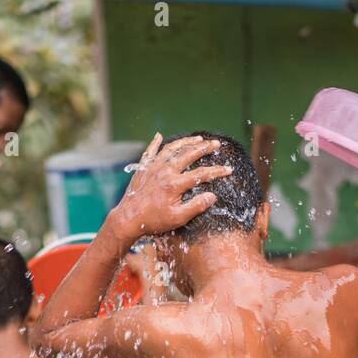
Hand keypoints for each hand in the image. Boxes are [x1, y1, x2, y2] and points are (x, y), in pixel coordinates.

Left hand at [107, 133, 231, 246]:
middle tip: (216, 144)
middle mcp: (165, 171)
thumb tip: (212, 196)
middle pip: (189, 154)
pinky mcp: (143, 168)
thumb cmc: (153, 221)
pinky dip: (155, 142)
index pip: (201, 175)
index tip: (229, 169)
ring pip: (172, 148)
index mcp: (175, 184)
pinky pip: (150, 151)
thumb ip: (196, 206)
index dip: (217, 171)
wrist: (127, 219)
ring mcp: (153, 167)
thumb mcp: (177, 218)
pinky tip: (159, 135)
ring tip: (198, 138)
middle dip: (204, 148)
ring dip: (186, 142)